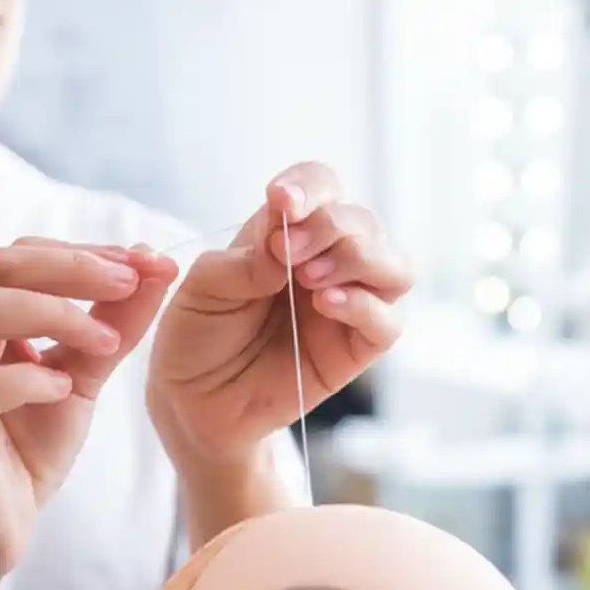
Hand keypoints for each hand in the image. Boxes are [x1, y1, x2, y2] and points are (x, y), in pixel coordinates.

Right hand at [0, 239, 177, 589]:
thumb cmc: (26, 447)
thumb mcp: (81, 376)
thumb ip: (114, 324)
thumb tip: (157, 265)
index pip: (20, 254)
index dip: (84, 253)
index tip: (143, 262)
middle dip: (76, 268)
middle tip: (132, 283)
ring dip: (58, 315)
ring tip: (107, 343)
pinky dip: (29, 379)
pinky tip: (64, 390)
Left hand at [149, 162, 413, 468]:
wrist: (195, 402)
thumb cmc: (198, 337)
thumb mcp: (203, 290)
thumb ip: (244, 261)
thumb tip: (284, 239)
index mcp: (288, 233)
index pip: (322, 187)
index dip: (309, 187)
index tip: (281, 201)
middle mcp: (327, 261)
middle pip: (362, 221)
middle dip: (329, 227)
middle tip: (286, 251)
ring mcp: (349, 304)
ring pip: (394, 265)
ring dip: (357, 260)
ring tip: (309, 279)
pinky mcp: (357, 348)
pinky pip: (389, 320)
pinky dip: (364, 305)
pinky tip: (326, 305)